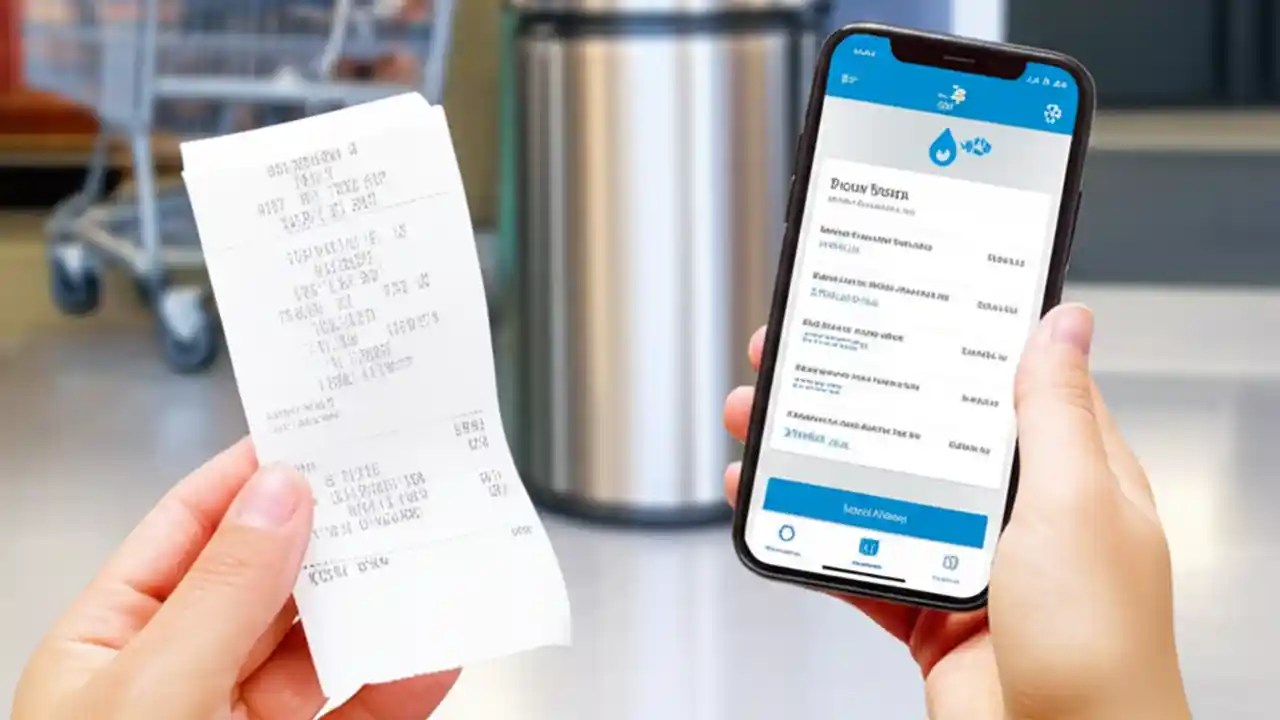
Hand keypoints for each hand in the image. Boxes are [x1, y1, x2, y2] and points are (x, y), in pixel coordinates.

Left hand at [13, 439, 458, 718]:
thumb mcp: (153, 692)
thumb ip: (225, 592)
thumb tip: (279, 495)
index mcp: (114, 642)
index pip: (188, 531)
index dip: (250, 475)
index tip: (315, 432)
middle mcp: (179, 677)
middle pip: (269, 580)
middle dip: (331, 533)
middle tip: (391, 484)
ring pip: (323, 646)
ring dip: (376, 603)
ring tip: (427, 558)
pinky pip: (360, 712)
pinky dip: (402, 682)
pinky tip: (433, 652)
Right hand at [723, 304, 1189, 718]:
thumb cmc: (1097, 641)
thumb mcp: (1075, 501)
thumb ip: (1055, 412)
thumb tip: (1065, 323)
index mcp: (1068, 473)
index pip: (1002, 382)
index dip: (942, 339)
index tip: (889, 306)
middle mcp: (1016, 512)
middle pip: (918, 431)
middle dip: (850, 393)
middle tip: (787, 360)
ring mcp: (965, 559)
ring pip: (876, 489)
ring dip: (811, 457)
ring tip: (756, 426)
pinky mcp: (924, 609)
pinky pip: (854, 557)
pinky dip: (807, 534)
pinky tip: (770, 510)